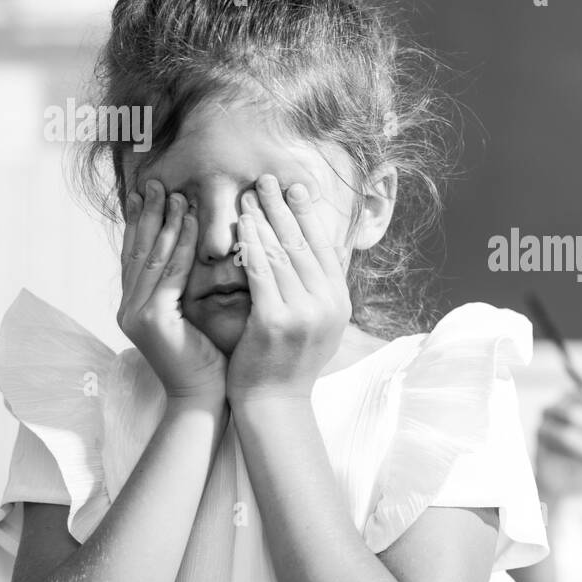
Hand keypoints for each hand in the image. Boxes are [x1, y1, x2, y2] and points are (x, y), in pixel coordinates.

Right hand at [118, 179, 225, 400]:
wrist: (204, 398)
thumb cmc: (208, 360)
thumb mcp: (193, 316)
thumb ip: (186, 288)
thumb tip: (200, 253)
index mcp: (135, 307)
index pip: (136, 256)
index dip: (140, 223)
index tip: (148, 193)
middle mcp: (128, 308)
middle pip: (137, 250)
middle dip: (146, 214)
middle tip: (154, 182)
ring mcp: (136, 314)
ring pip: (152, 257)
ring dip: (164, 222)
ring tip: (173, 193)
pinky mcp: (151, 320)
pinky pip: (170, 273)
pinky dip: (180, 245)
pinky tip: (189, 222)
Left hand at [226, 174, 351, 403]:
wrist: (274, 402)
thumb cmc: (285, 361)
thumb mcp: (315, 323)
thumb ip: (315, 289)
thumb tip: (310, 250)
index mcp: (340, 302)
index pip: (324, 248)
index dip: (309, 215)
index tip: (294, 189)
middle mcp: (329, 304)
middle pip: (304, 244)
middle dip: (284, 208)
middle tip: (268, 180)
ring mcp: (306, 312)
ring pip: (283, 253)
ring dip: (265, 219)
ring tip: (250, 195)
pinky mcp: (277, 320)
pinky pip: (262, 273)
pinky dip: (252, 245)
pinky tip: (242, 226)